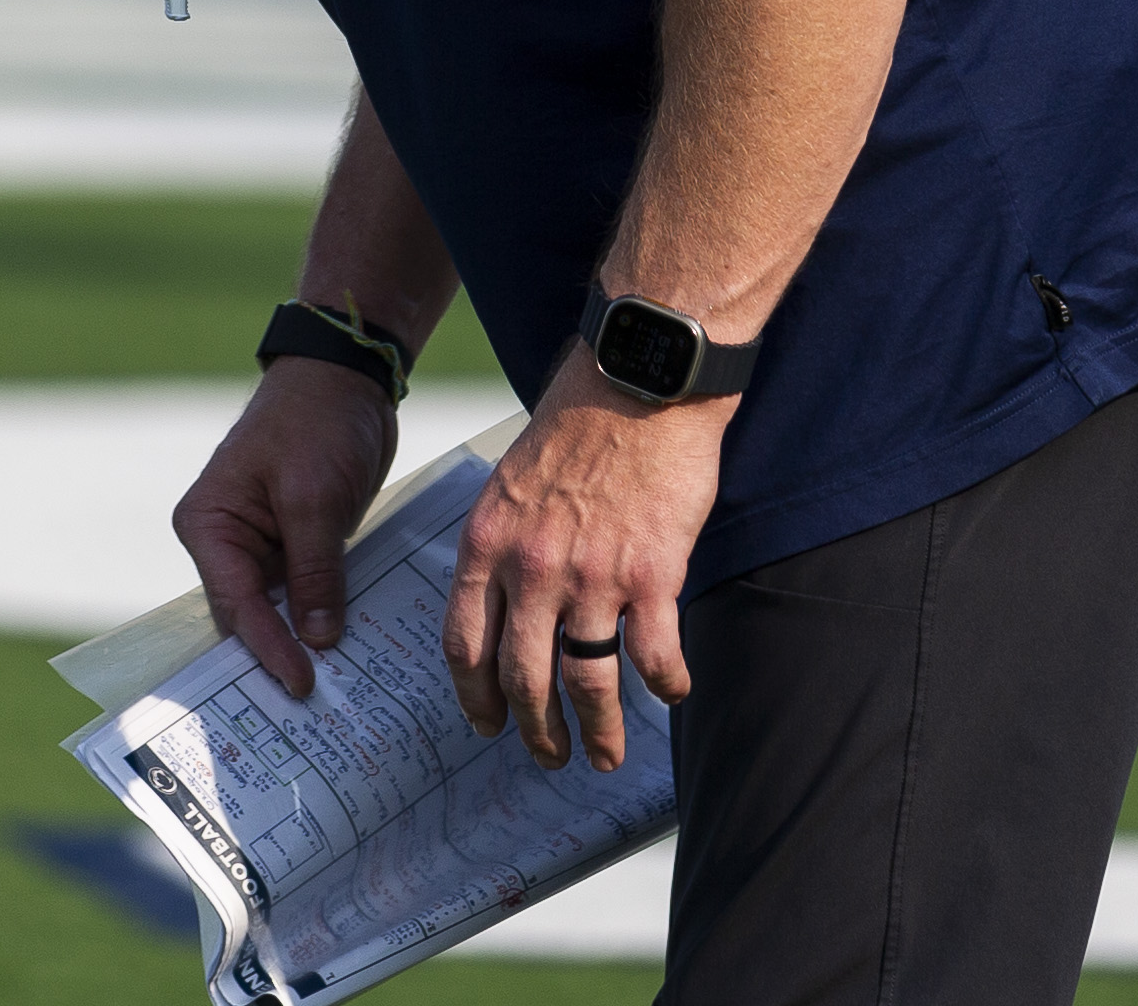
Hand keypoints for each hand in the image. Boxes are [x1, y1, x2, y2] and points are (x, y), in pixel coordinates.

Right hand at [171, 359, 399, 698]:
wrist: (347, 378)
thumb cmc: (315, 422)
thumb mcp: (314, 496)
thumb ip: (314, 570)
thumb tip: (319, 639)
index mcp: (209, 525)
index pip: (236, 604)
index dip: (269, 648)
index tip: (302, 683)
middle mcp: (226, 542)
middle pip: (251, 617)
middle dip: (283, 656)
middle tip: (318, 707)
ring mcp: (262, 547)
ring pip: (281, 611)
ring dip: (308, 642)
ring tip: (339, 691)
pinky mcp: (298, 546)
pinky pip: (308, 594)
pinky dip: (327, 618)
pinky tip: (353, 649)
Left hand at [442, 348, 731, 772]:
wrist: (640, 381)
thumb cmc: (579, 420)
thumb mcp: (512, 482)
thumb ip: (507, 545)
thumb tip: (509, 604)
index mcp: (488, 543)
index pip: (464, 643)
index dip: (475, 696)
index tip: (487, 724)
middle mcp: (532, 569)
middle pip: (523, 678)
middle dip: (535, 731)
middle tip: (549, 757)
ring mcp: (593, 577)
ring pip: (587, 683)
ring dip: (599, 732)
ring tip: (607, 756)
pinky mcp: (653, 576)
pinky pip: (655, 657)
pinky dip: (666, 687)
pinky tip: (672, 695)